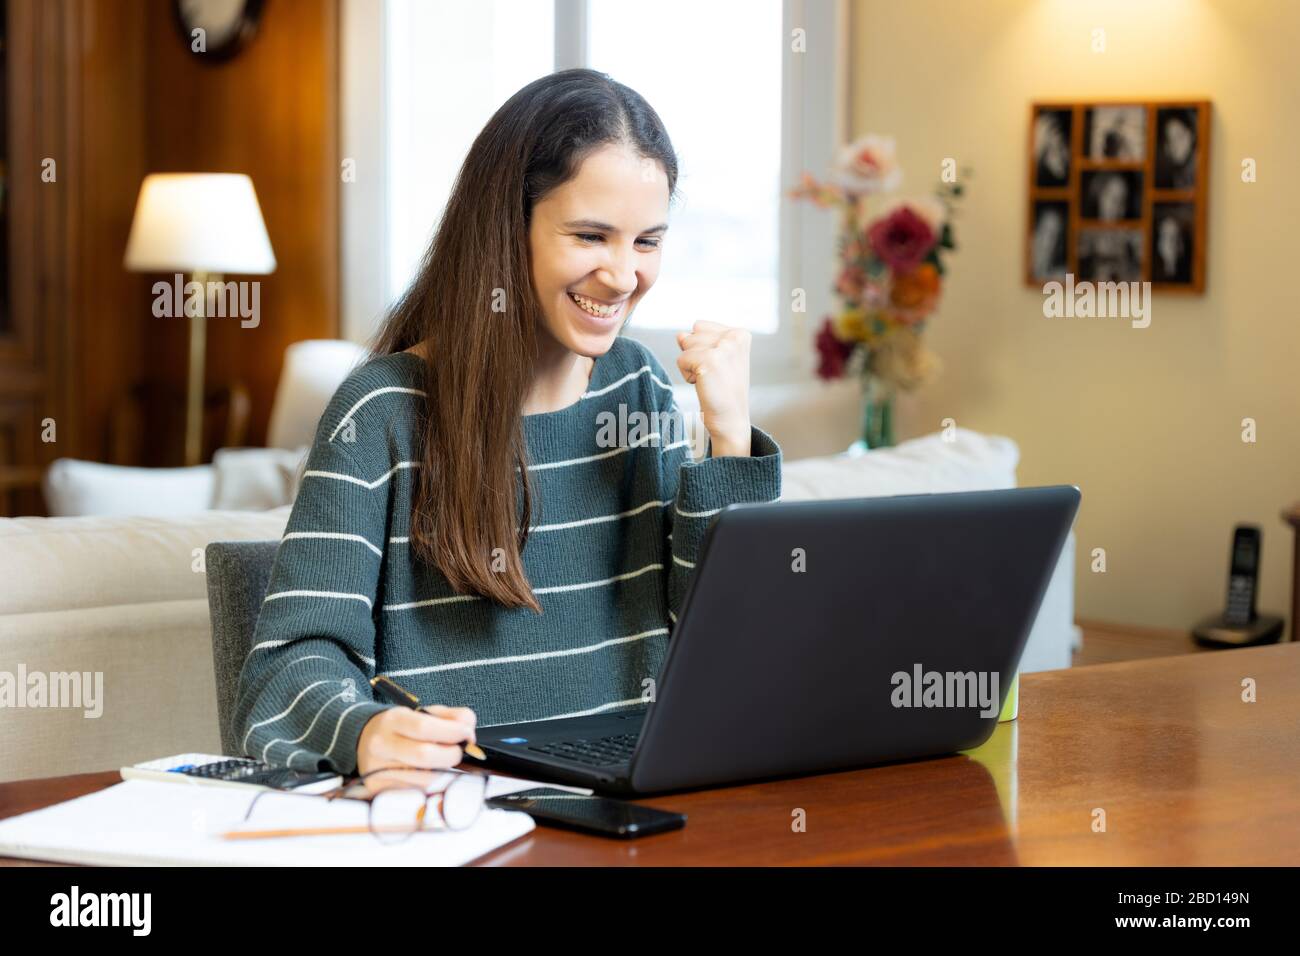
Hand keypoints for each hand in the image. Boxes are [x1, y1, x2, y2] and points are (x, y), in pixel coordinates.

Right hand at [356, 703, 476, 793]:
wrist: (364, 740)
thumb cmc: (401, 728)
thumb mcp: (424, 713)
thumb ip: (452, 717)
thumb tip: (469, 731)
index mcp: (393, 720)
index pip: (424, 727)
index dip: (452, 732)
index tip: (467, 734)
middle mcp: (381, 745)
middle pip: (424, 756)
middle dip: (451, 755)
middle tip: (458, 751)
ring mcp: (377, 770)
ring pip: (423, 778)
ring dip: (442, 772)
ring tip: (441, 762)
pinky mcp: (379, 790)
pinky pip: (415, 791)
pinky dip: (429, 784)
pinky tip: (426, 773)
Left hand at [675, 320, 751, 455]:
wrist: (730, 420)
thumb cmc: (722, 391)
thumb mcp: (714, 359)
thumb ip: (697, 340)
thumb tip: (679, 334)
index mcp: (741, 334)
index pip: (700, 327)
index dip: (702, 349)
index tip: (719, 367)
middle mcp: (735, 337)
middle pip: (691, 333)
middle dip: (695, 355)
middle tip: (714, 376)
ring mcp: (724, 348)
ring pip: (685, 344)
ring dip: (691, 365)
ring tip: (710, 380)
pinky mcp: (709, 360)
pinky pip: (681, 359)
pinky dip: (687, 375)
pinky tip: (704, 385)